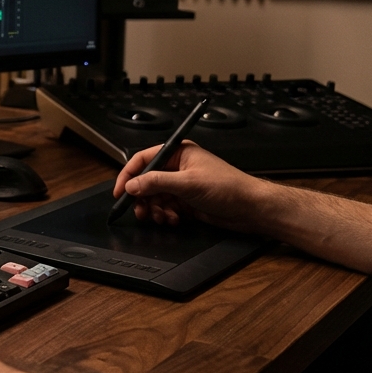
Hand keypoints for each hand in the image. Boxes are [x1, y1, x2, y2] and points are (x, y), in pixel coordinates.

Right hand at [113, 141, 275, 230]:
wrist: (251, 209)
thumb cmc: (230, 187)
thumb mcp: (188, 183)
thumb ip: (157, 183)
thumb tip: (133, 185)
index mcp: (178, 153)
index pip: (143, 160)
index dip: (128, 175)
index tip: (120, 191)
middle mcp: (178, 167)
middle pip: (146, 181)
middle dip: (142, 198)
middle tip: (139, 210)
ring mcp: (182, 185)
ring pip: (155, 197)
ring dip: (154, 209)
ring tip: (160, 217)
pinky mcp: (186, 201)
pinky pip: (165, 208)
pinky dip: (165, 215)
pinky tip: (172, 219)